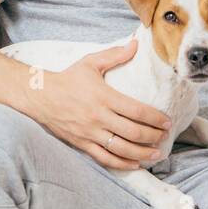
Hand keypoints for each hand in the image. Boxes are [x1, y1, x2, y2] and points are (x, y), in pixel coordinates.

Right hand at [31, 38, 173, 170]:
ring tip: (156, 154)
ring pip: (121, 149)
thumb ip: (114, 55)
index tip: (167, 121)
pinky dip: (122, 164)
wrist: (40, 96)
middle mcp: (98, 117)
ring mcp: (90, 133)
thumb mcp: (90, 62)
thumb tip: (135, 44)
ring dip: (142, 154)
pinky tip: (135, 164)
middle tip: (165, 136)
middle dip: (153, 136)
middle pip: (133, 132)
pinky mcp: (82, 144)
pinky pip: (105, 158)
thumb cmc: (68, 78)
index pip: (136, 111)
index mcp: (104, 97)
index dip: (155, 118)